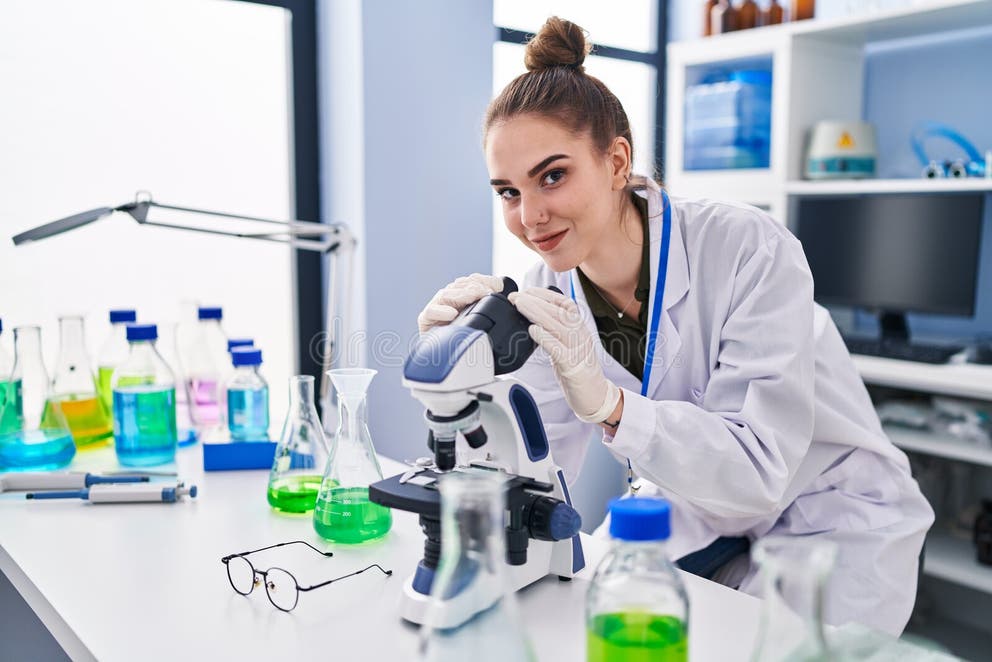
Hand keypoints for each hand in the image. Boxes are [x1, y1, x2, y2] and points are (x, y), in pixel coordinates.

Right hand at [417, 274, 502, 333]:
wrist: (447, 359)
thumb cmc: (466, 339)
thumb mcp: (484, 318)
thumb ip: (491, 301)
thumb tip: (499, 284)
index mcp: (463, 294)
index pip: (473, 280)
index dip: (484, 281)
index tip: (497, 287)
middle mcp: (449, 298)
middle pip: (460, 285)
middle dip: (475, 288)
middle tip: (487, 293)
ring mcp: (437, 306)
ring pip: (446, 294)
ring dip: (461, 295)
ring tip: (472, 298)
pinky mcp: (425, 319)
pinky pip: (431, 311)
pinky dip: (441, 311)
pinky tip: (452, 314)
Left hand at [509, 287, 620, 423]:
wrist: (595, 397)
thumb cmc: (577, 370)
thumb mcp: (567, 345)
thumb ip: (554, 331)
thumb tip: (533, 318)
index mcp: (579, 329)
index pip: (565, 304)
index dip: (545, 295)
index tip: (527, 291)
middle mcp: (581, 336)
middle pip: (559, 312)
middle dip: (536, 301)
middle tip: (516, 296)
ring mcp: (578, 351)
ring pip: (558, 326)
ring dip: (537, 314)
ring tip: (520, 306)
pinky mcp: (573, 367)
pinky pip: (559, 349)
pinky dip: (546, 338)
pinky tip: (533, 330)